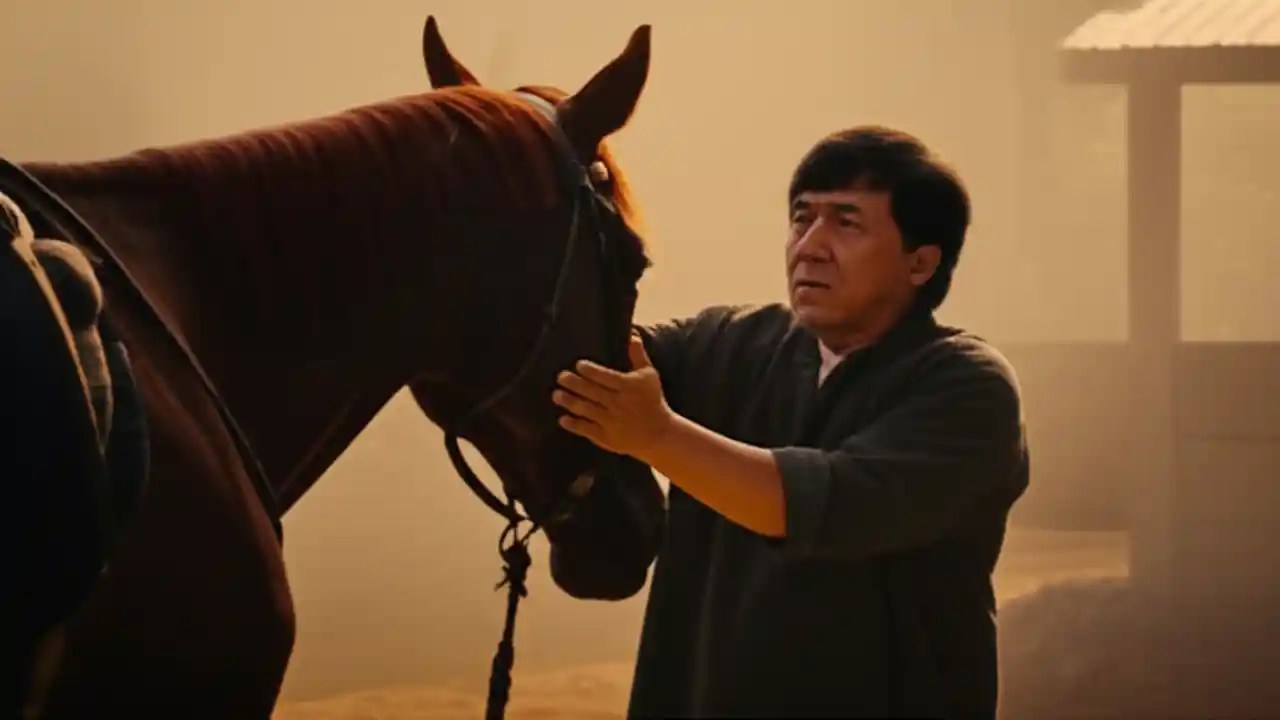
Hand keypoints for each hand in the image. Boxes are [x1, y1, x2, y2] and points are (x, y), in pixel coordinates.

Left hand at [552, 333, 672, 460]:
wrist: (659, 435)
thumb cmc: (652, 400)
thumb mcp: (649, 375)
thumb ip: (637, 354)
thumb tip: (630, 333)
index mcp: (629, 388)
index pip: (607, 377)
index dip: (592, 371)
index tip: (578, 365)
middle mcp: (619, 404)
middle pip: (593, 392)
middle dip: (575, 384)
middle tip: (561, 377)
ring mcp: (612, 422)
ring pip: (587, 410)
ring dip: (570, 402)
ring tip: (556, 395)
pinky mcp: (607, 438)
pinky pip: (588, 430)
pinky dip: (574, 425)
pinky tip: (562, 419)